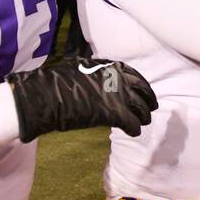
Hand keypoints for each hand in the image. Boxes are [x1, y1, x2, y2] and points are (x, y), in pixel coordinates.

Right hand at [7, 57, 157, 141]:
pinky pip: (131, 123)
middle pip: (141, 89)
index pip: (132, 74)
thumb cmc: (55, 82)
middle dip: (148, 99)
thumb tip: (95, 76)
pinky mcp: (114, 113)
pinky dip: (134, 128)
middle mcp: (117, 78)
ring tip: (144, 122)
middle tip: (152, 107)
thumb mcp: (78, 68)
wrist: (46, 96)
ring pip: (140, 107)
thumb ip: (93, 72)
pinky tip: (134, 132)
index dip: (140, 83)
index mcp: (109, 66)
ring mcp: (117, 95)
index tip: (143, 89)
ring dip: (143, 115)